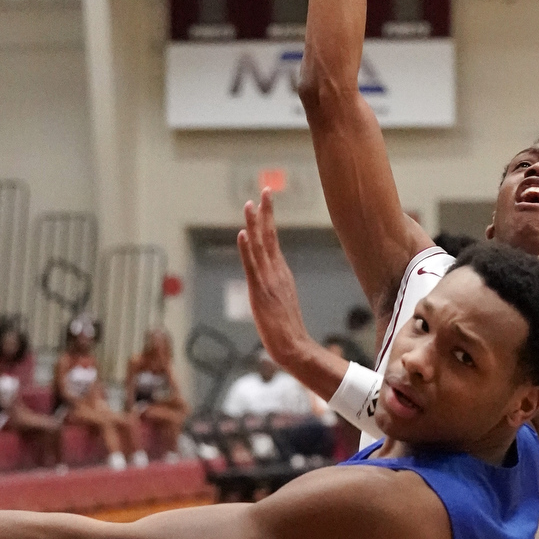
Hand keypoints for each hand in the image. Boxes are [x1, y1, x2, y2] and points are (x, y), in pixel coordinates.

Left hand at [238, 190, 314, 369]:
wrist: (294, 347)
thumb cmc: (287, 330)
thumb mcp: (280, 302)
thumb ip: (275, 288)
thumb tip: (271, 284)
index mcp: (281, 273)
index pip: (272, 240)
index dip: (267, 219)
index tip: (265, 199)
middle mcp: (276, 272)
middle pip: (270, 236)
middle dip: (266, 212)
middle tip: (265, 190)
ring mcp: (269, 281)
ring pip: (260, 247)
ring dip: (254, 224)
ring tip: (249, 204)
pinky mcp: (260, 292)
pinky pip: (252, 266)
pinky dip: (247, 249)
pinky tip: (243, 234)